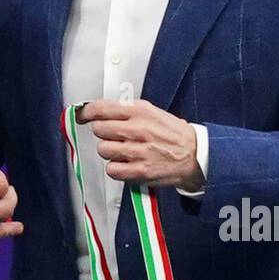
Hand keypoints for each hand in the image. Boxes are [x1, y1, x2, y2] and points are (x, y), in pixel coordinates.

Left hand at [78, 99, 204, 190]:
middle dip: (103, 133)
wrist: (195, 155)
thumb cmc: (173, 133)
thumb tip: (100, 111)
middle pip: (99, 129)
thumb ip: (127, 110)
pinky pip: (112, 169)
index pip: (101, 108)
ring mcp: (138, 151)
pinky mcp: (140, 170)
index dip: (87, 113)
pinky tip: (125, 164)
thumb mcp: (153, 112)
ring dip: (109, 151)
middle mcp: (137, 129)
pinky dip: (115, 169)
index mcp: (139, 111)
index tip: (82, 116)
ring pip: (103, 149)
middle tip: (113, 136)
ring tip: (122, 151)